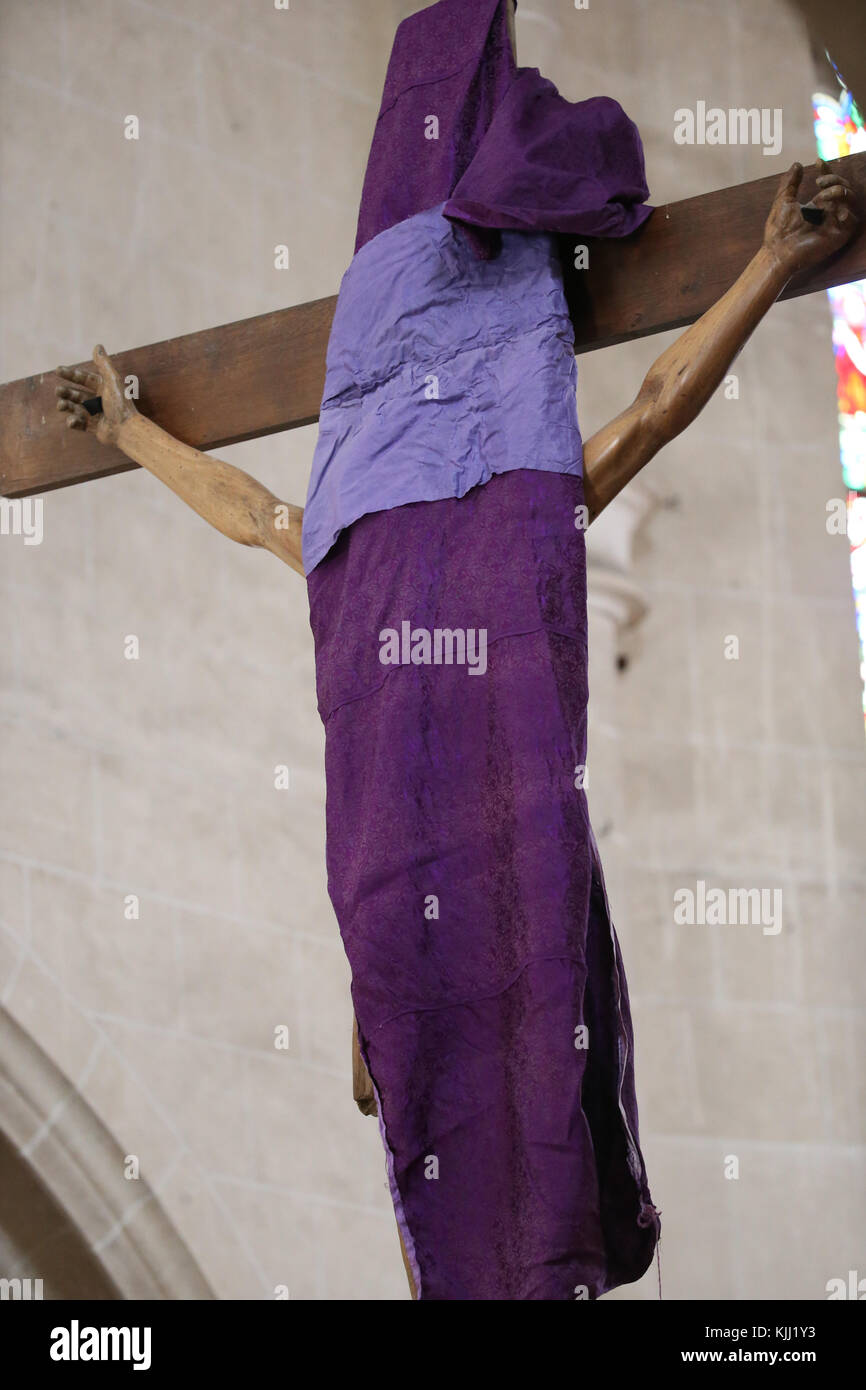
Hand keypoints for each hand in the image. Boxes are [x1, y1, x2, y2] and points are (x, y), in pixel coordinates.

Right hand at [54, 344, 137, 444]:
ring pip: (76, 408)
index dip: (71, 374)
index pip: (84, 378)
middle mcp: (100, 400)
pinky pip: (80, 424)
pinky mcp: (95, 428)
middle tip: (58, 391)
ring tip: (60, 405)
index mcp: (104, 388)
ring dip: (66, 406)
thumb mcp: (112, 381)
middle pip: (78, 394)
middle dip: (67, 392)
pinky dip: (74, 422)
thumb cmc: (120, 404)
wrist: (127, 429)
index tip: (57, 370)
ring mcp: (97, 414)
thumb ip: (104, 364)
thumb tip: (97, 346)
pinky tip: (71, 420)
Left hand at [763, 160, 859, 277]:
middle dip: (834, 179)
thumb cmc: (778, 229)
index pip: (830, 183)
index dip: (827, 171)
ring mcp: (835, 223)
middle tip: (819, 182)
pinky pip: (853, 220)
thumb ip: (791, 182)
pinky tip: (836, 211)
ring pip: (850, 199)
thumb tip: (797, 164)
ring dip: (839, 191)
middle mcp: (829, 212)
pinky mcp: (839, 235)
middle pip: (843, 188)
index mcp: (818, 204)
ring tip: (822, 195)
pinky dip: (847, 211)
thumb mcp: (783, 199)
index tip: (818, 162)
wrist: (778, 251)